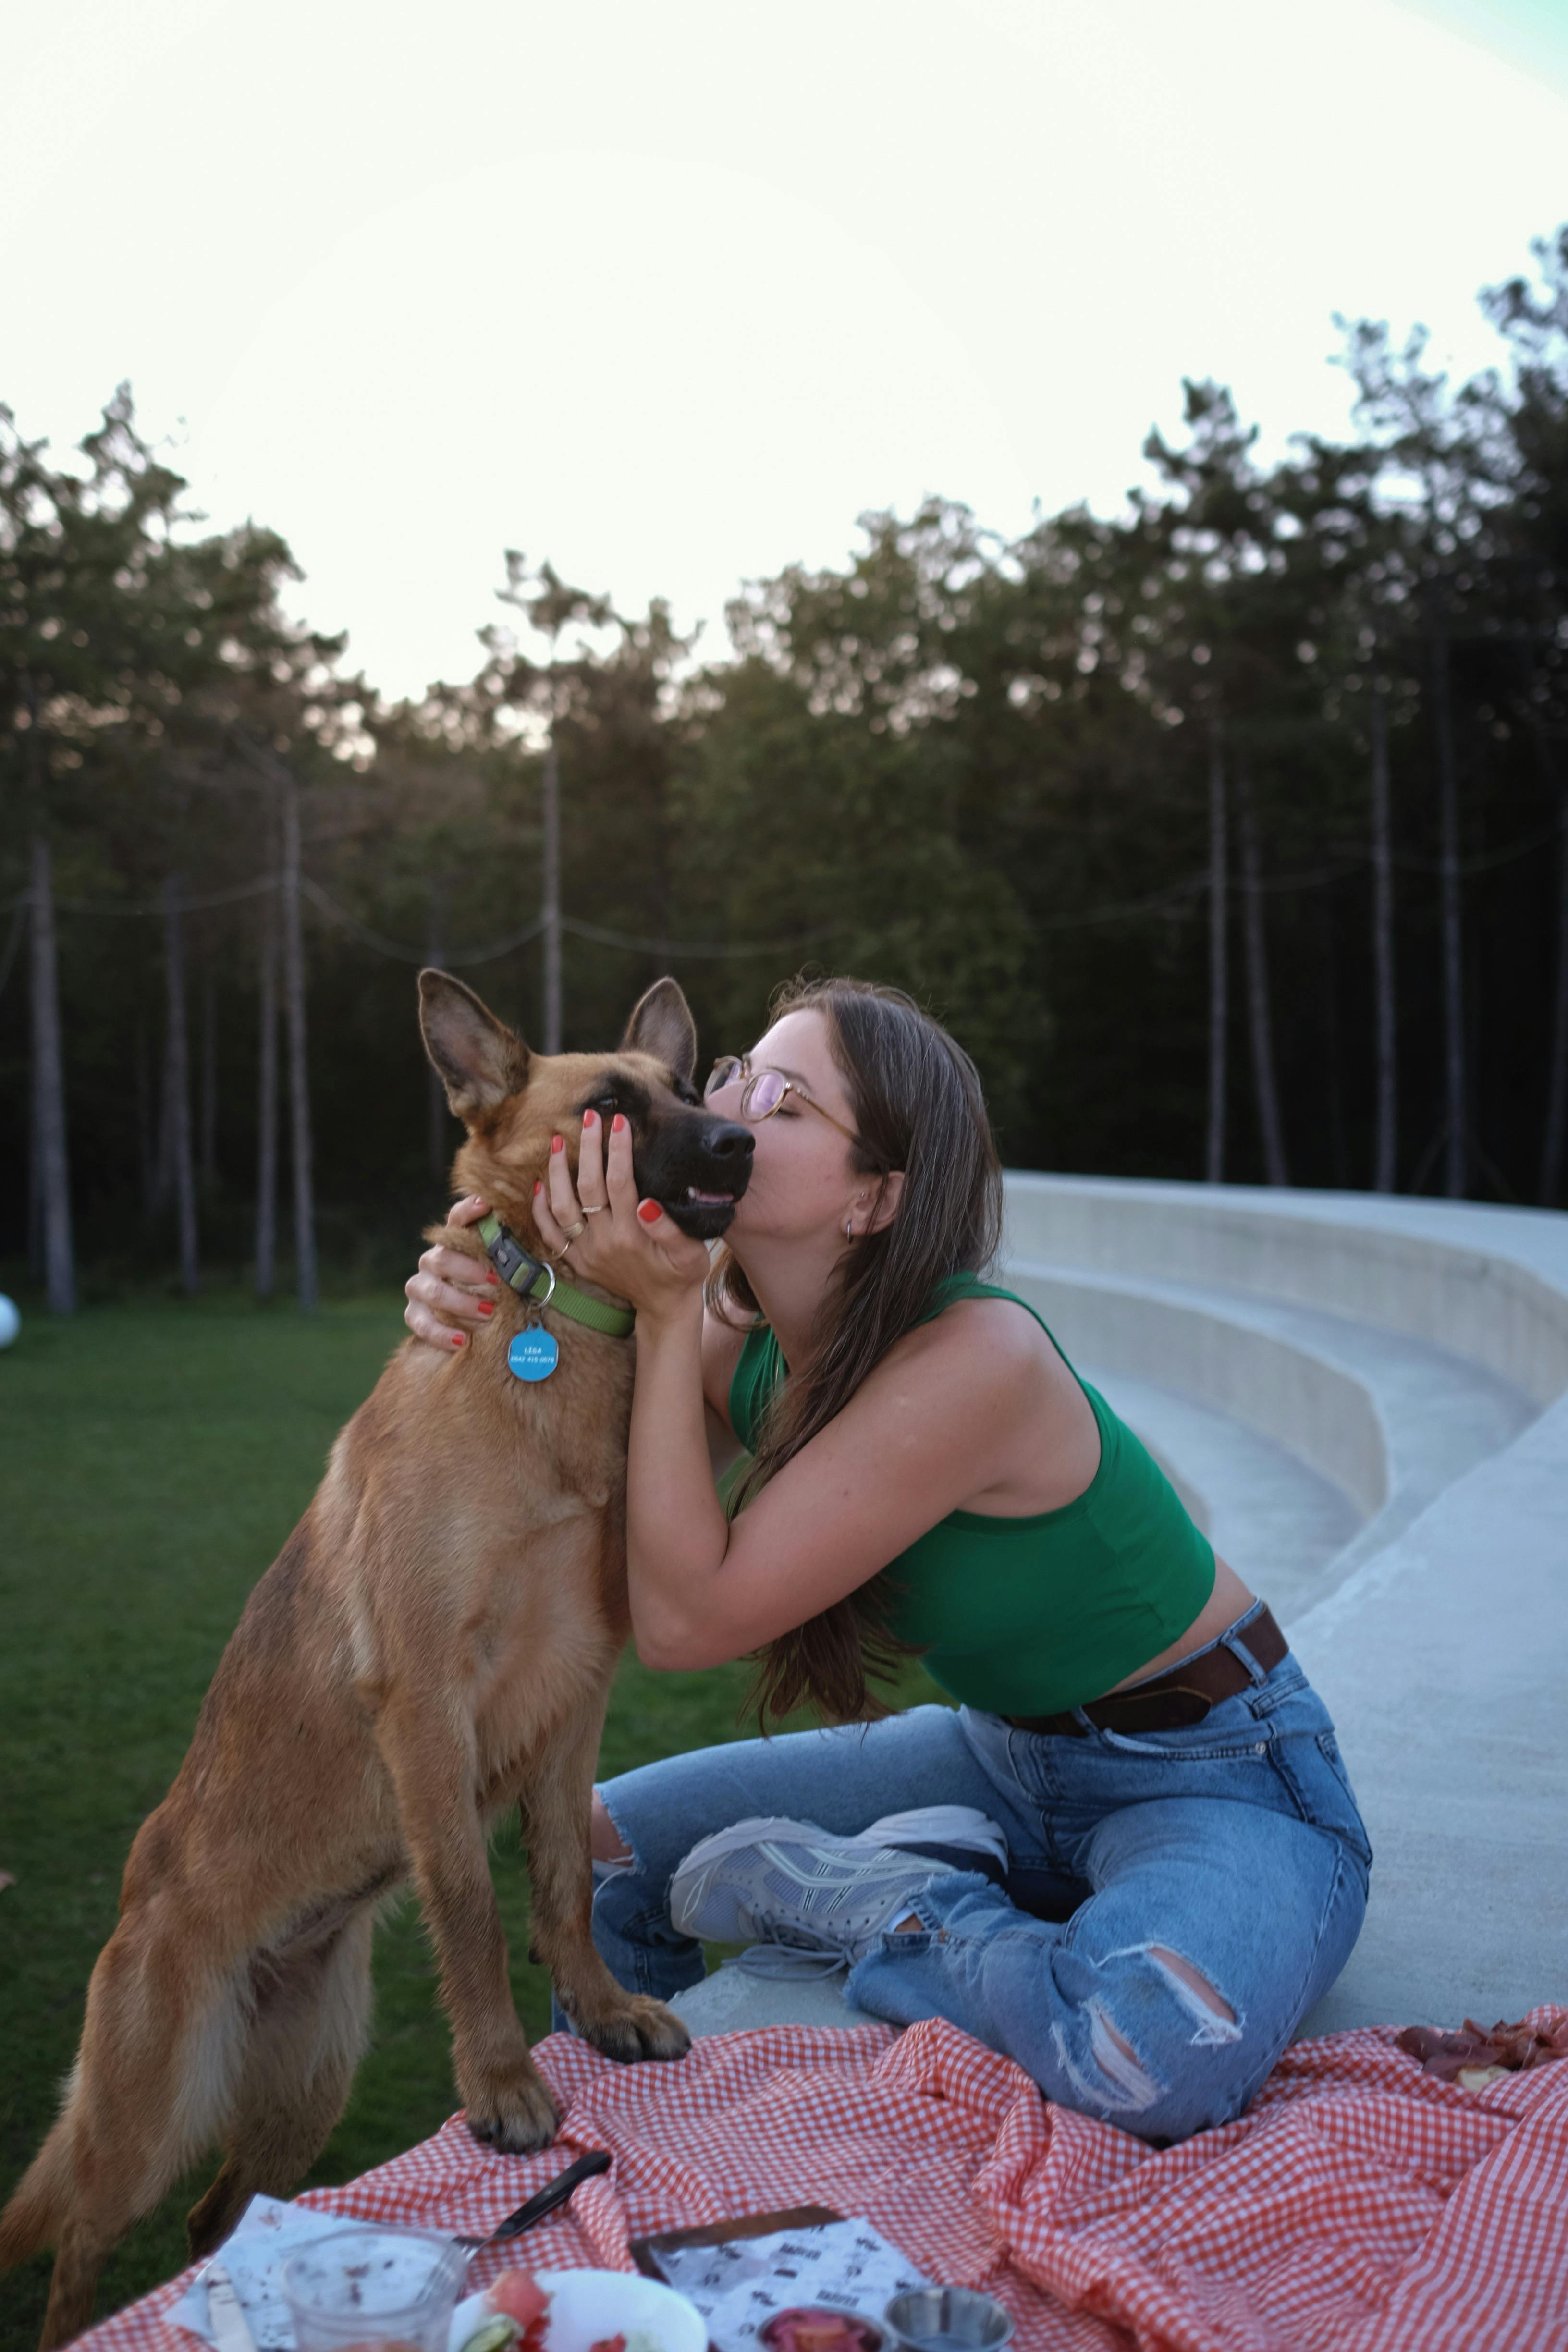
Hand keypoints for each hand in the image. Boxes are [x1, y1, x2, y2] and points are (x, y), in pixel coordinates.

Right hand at [404, 1194, 499, 1352]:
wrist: (468, 1324)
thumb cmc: (491, 1291)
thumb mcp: (502, 1272)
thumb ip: (510, 1256)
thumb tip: (540, 1234)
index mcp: (452, 1244)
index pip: (456, 1219)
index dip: (468, 1211)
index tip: (485, 1205)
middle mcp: (432, 1261)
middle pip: (441, 1258)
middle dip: (469, 1270)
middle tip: (496, 1281)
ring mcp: (419, 1287)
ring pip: (432, 1291)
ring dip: (461, 1302)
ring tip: (488, 1313)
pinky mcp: (414, 1314)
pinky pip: (421, 1322)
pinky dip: (442, 1332)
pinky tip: (462, 1340)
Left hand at [535, 1109, 709, 1322]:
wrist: (663, 1307)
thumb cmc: (682, 1273)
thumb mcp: (690, 1254)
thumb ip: (670, 1230)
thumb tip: (648, 1204)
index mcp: (633, 1236)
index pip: (621, 1182)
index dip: (619, 1149)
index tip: (619, 1121)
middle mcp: (604, 1242)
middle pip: (588, 1186)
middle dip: (589, 1147)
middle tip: (591, 1116)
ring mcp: (586, 1252)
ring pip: (561, 1205)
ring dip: (557, 1171)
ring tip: (557, 1140)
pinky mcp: (576, 1260)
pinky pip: (549, 1232)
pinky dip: (540, 1208)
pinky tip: (539, 1184)